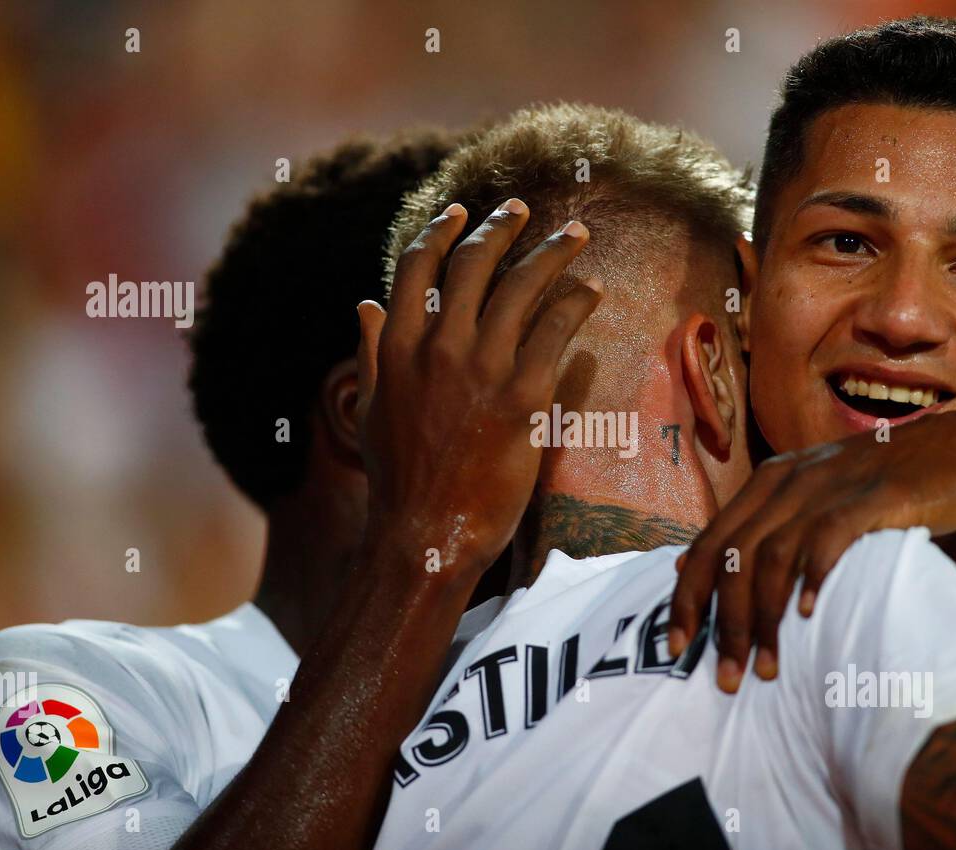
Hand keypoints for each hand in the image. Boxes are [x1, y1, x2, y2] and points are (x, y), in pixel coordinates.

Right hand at [356, 199, 601, 577]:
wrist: (425, 533)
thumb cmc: (397, 480)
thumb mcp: (370, 410)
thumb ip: (373, 351)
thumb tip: (365, 303)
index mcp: (397, 347)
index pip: (417, 266)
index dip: (440, 230)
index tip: (460, 212)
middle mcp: (437, 346)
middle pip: (473, 264)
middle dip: (501, 227)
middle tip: (522, 209)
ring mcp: (481, 369)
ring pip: (521, 286)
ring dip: (553, 251)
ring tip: (576, 235)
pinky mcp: (523, 396)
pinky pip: (556, 330)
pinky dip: (576, 303)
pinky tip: (591, 293)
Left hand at [668, 406, 955, 690]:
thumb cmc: (878, 491)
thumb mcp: (812, 502)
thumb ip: (763, 532)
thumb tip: (699, 573)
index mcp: (766, 485)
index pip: (706, 545)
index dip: (686, 599)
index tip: (678, 649)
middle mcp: (788, 482)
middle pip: (732, 557)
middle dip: (724, 623)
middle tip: (725, 678)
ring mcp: (828, 486)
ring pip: (773, 557)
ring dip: (764, 618)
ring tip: (766, 668)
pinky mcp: (872, 496)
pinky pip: (828, 537)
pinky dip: (811, 577)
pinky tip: (807, 614)